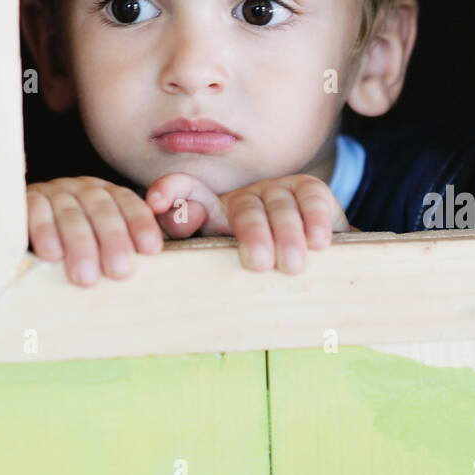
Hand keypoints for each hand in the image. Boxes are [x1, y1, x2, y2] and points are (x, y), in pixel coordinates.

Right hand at [26, 177, 162, 286]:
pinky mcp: (26, 200)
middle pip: (101, 209)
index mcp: (105, 193)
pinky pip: (36, 210)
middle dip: (113, 240)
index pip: (127, 202)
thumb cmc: (70, 244)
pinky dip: (44, 231)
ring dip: (80, 244)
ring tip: (86, 276)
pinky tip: (52, 254)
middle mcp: (81, 189)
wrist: (20, 223)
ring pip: (70, 213)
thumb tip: (153, 257)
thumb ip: (125, 244)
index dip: (140, 223)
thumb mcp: (99, 240)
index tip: (150, 249)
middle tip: (120, 271)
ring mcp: (52, 192)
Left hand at [145, 172, 348, 272]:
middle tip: (258, 262)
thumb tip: (180, 283)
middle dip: (251, 232)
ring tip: (291, 264)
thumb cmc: (263, 275)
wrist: (315, 266)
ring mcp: (277, 192)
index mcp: (215, 214)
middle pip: (243, 207)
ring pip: (279, 205)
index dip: (173, 192)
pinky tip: (318, 242)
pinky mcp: (309, 191)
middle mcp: (244, 198)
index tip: (156, 202)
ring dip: (286, 234)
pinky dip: (314, 220)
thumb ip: (207, 271)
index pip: (188, 193)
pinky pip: (311, 198)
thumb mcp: (231, 273)